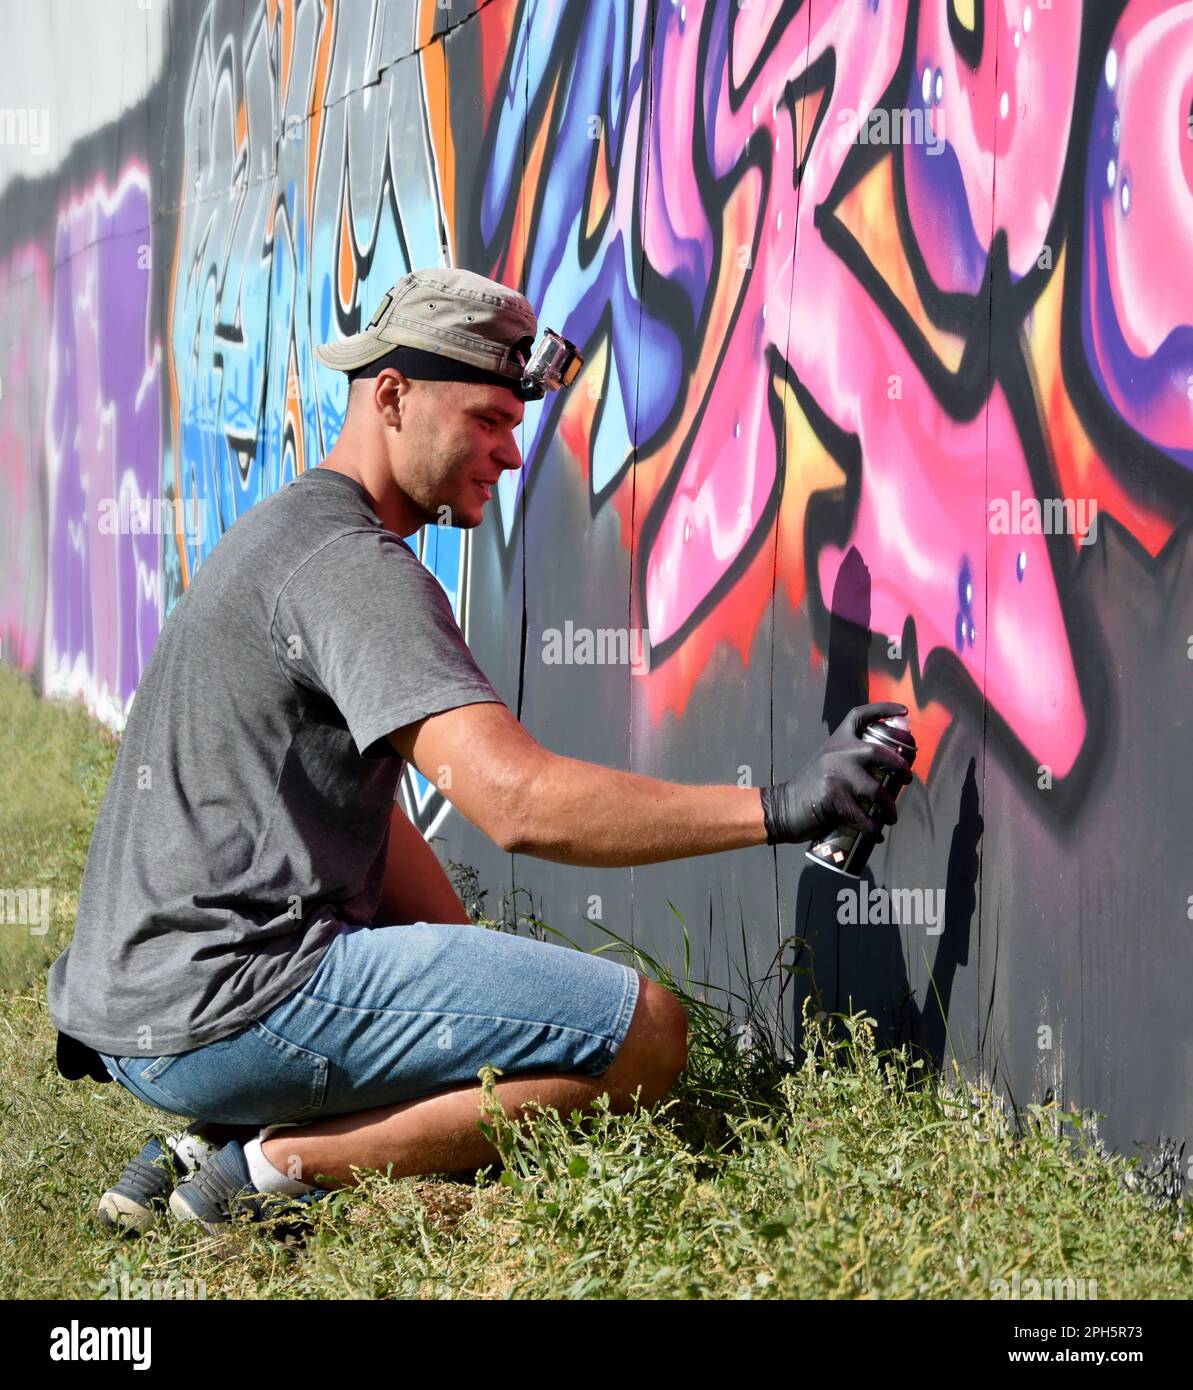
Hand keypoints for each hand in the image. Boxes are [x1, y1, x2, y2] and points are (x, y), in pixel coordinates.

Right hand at [760, 702, 913, 844]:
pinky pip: (863, 816)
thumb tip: (885, 769)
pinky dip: (873, 829)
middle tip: (907, 780)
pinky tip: (877, 834)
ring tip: (891, 818)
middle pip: (879, 753)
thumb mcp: (827, 762)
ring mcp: (836, 774)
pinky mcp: (833, 798)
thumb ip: (848, 759)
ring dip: (889, 809)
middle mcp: (837, 753)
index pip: (860, 715)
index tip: (904, 711)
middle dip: (899, 767)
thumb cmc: (810, 788)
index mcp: (837, 741)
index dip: (884, 709)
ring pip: (876, 791)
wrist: (783, 807)